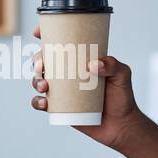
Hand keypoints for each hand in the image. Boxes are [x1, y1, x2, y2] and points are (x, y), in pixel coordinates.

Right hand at [29, 25, 142, 150]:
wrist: (121, 125)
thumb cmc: (122, 97)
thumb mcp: (122, 75)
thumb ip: (112, 65)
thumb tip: (93, 65)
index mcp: (79, 60)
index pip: (60, 44)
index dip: (45, 35)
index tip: (38, 32)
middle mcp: (68, 74)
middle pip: (44, 61)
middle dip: (36, 60)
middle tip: (41, 65)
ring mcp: (62, 91)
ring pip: (39, 81)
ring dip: (35, 81)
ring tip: (45, 86)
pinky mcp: (59, 108)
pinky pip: (42, 104)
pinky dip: (37, 102)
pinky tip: (44, 103)